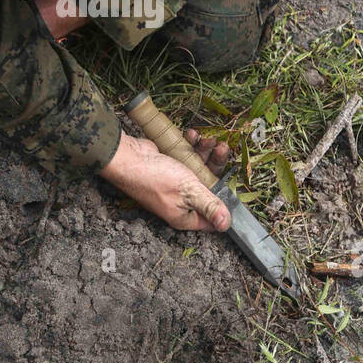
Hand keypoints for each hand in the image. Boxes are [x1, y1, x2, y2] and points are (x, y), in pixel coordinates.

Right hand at [98, 131, 231, 231]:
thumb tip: (226, 225)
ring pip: (199, 170)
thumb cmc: (155, 178)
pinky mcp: (170, 169)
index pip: (212, 217)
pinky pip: (187, 159)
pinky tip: (191, 136)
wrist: (128, 158)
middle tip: (221, 148)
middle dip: (216, 166)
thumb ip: (209, 206)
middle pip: (208, 188)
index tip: (234, 184)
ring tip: (207, 139)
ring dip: (204, 153)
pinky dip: (191, 148)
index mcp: (185, 216)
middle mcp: (181, 203)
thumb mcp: (189, 191)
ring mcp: (175, 186)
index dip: (225, 203)